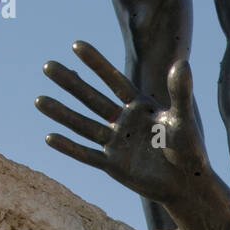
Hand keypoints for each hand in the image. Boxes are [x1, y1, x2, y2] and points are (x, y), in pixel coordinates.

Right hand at [36, 41, 213, 211]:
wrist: (188, 184)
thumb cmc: (191, 150)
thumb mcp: (184, 119)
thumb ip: (180, 92)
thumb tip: (182, 62)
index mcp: (140, 107)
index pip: (114, 81)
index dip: (96, 64)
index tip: (76, 45)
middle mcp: (124, 122)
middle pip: (92, 99)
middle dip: (70, 83)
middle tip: (47, 66)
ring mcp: (117, 143)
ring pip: (84, 125)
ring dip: (62, 113)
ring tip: (39, 100)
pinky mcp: (114, 165)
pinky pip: (87, 155)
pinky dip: (70, 147)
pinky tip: (49, 137)